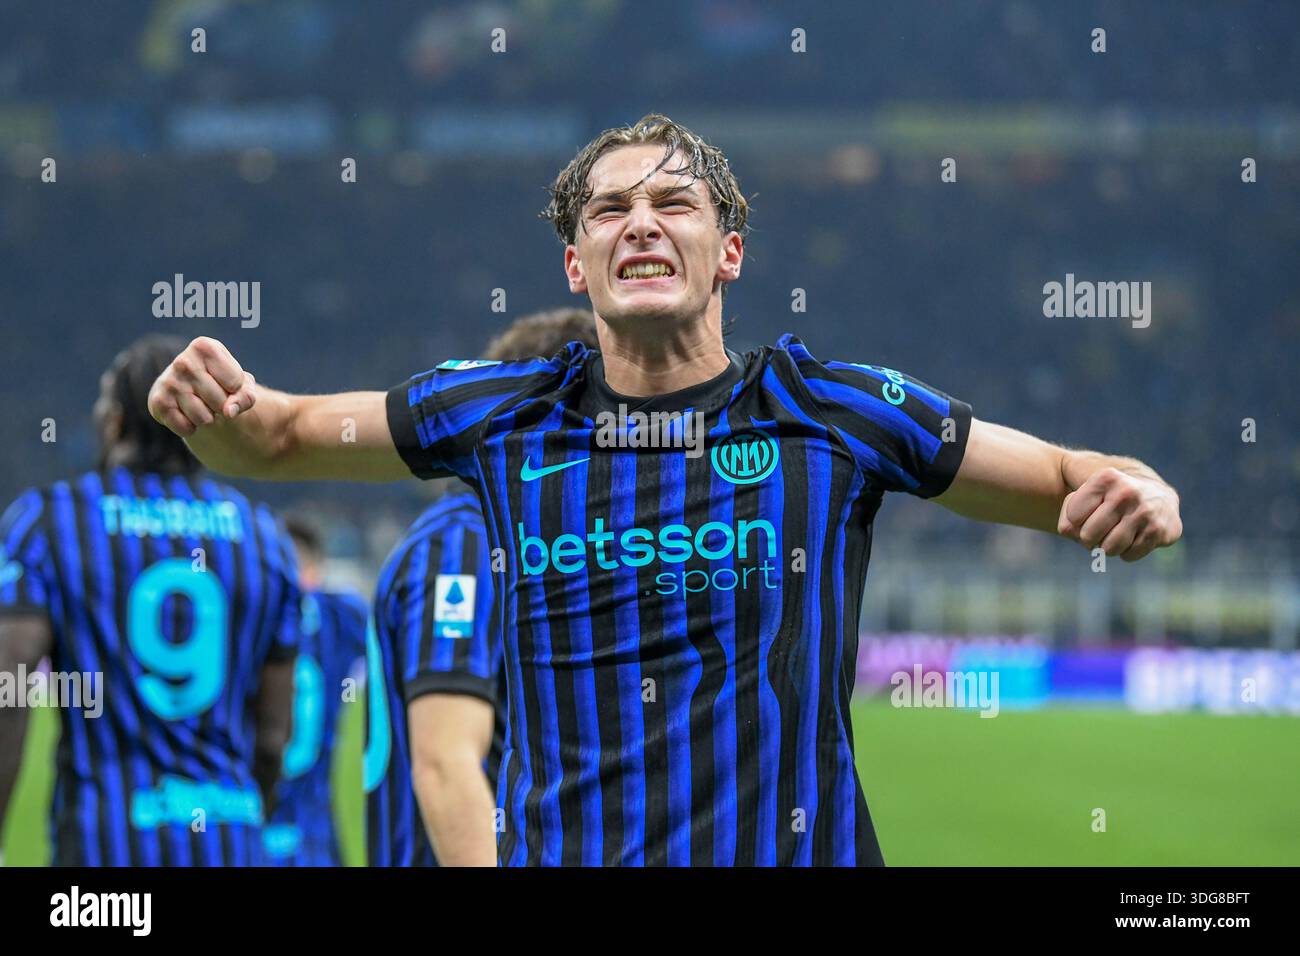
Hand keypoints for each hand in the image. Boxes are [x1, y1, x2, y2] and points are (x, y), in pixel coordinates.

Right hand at [148, 337, 257, 436]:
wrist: (193, 392)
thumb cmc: (222, 383)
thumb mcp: (242, 385)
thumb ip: (246, 396)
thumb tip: (229, 412)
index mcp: (205, 347)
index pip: (235, 383)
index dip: (236, 390)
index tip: (226, 382)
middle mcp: (183, 361)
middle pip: (220, 402)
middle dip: (222, 407)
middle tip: (212, 397)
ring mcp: (168, 382)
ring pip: (204, 418)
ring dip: (208, 418)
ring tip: (201, 404)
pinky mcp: (157, 402)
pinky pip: (186, 428)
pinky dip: (191, 427)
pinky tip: (186, 413)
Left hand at [1057, 467, 1181, 561]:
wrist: (1159, 498)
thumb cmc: (1111, 500)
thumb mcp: (1087, 496)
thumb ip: (1067, 515)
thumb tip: (1068, 531)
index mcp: (1105, 479)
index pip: (1073, 516)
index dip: (1076, 522)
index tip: (1088, 514)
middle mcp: (1127, 492)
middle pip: (1088, 536)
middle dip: (1090, 539)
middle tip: (1101, 528)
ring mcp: (1145, 511)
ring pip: (1108, 549)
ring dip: (1108, 548)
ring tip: (1117, 533)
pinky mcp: (1159, 531)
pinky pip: (1128, 556)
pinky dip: (1126, 552)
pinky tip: (1135, 536)